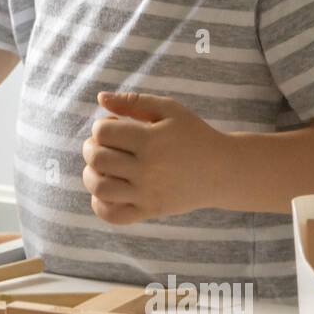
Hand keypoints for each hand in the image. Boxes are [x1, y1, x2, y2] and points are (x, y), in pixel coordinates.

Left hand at [82, 90, 230, 224]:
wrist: (222, 170)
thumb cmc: (193, 135)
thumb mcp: (169, 110)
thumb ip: (134, 101)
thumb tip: (100, 98)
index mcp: (151, 140)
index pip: (103, 133)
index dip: (100, 127)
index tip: (112, 127)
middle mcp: (148, 168)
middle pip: (97, 159)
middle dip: (90, 148)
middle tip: (101, 146)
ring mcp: (148, 193)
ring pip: (100, 188)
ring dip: (91, 175)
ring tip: (100, 168)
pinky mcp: (150, 211)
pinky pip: (113, 215)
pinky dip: (100, 204)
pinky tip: (106, 191)